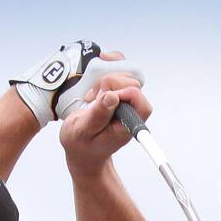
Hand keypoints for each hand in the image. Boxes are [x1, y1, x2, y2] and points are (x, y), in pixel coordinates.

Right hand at [60, 54, 152, 175]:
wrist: (81, 149)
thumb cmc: (82, 145)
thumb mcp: (83, 131)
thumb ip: (98, 115)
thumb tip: (112, 97)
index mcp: (126, 126)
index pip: (138, 101)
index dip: (123, 92)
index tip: (104, 96)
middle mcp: (130, 113)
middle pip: (132, 83)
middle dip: (110, 84)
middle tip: (94, 98)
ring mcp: (126, 103)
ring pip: (126, 75)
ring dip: (106, 80)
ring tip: (92, 97)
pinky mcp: (120, 94)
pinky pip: (120, 72)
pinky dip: (106, 71)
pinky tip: (96, 84)